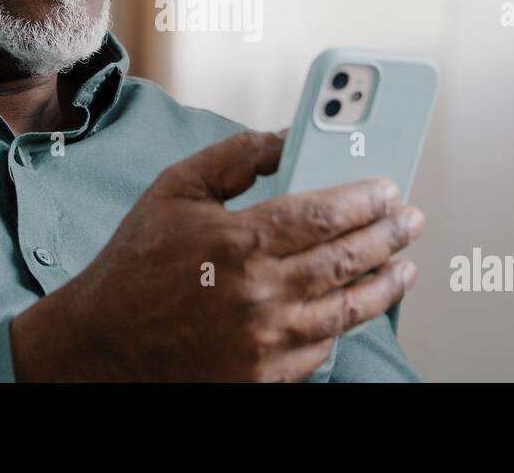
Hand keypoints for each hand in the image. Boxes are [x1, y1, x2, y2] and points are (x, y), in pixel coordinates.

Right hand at [10, 130, 424, 380]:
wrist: (103, 343)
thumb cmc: (137, 263)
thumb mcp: (176, 189)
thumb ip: (237, 156)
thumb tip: (287, 135)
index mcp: (240, 241)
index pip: (327, 214)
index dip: (367, 199)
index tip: (389, 189)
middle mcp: (260, 293)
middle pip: (347, 260)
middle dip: (389, 237)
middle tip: (410, 222)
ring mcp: (265, 341)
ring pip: (346, 310)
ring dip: (384, 286)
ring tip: (403, 268)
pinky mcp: (263, 377)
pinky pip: (322, 351)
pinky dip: (342, 328)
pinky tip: (352, 309)